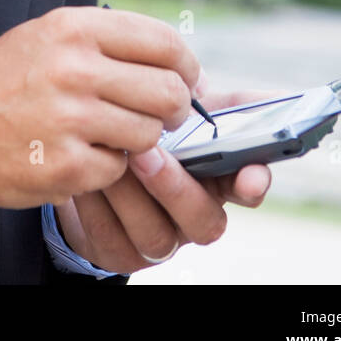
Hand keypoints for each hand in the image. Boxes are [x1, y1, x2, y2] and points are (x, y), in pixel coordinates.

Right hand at [0, 6, 201, 208]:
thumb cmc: (2, 81)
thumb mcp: (48, 35)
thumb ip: (106, 40)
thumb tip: (172, 58)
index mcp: (74, 28)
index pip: (163, 42)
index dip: (186, 65)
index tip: (187, 79)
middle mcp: (75, 68)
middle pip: (167, 92)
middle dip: (173, 108)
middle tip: (159, 115)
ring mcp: (70, 118)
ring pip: (149, 134)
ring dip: (139, 140)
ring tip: (110, 134)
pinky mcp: (66, 165)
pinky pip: (118, 169)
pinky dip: (107, 168)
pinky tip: (81, 155)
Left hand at [54, 79, 274, 271]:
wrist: (92, 159)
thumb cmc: (147, 128)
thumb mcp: (177, 110)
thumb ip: (206, 97)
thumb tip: (244, 90)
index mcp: (217, 178)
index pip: (248, 187)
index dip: (253, 183)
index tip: (249, 173)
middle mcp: (194, 215)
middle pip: (204, 221)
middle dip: (175, 187)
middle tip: (146, 151)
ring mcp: (159, 238)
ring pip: (155, 235)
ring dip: (129, 192)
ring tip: (108, 151)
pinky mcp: (118, 251)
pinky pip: (109, 235)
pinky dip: (97, 200)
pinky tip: (86, 165)